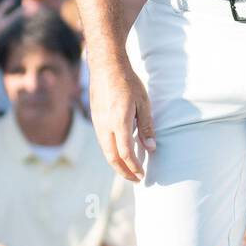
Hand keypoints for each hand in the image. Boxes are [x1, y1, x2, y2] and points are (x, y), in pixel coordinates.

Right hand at [88, 58, 155, 181]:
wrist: (106, 65)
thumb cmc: (128, 81)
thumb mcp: (143, 103)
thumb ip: (146, 127)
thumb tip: (150, 147)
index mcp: (119, 121)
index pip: (126, 153)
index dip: (134, 167)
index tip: (142, 174)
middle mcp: (105, 125)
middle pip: (112, 157)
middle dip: (124, 172)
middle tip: (135, 179)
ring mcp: (97, 123)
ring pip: (105, 151)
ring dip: (117, 164)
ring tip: (129, 170)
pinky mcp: (95, 119)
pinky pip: (102, 142)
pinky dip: (111, 153)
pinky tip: (120, 154)